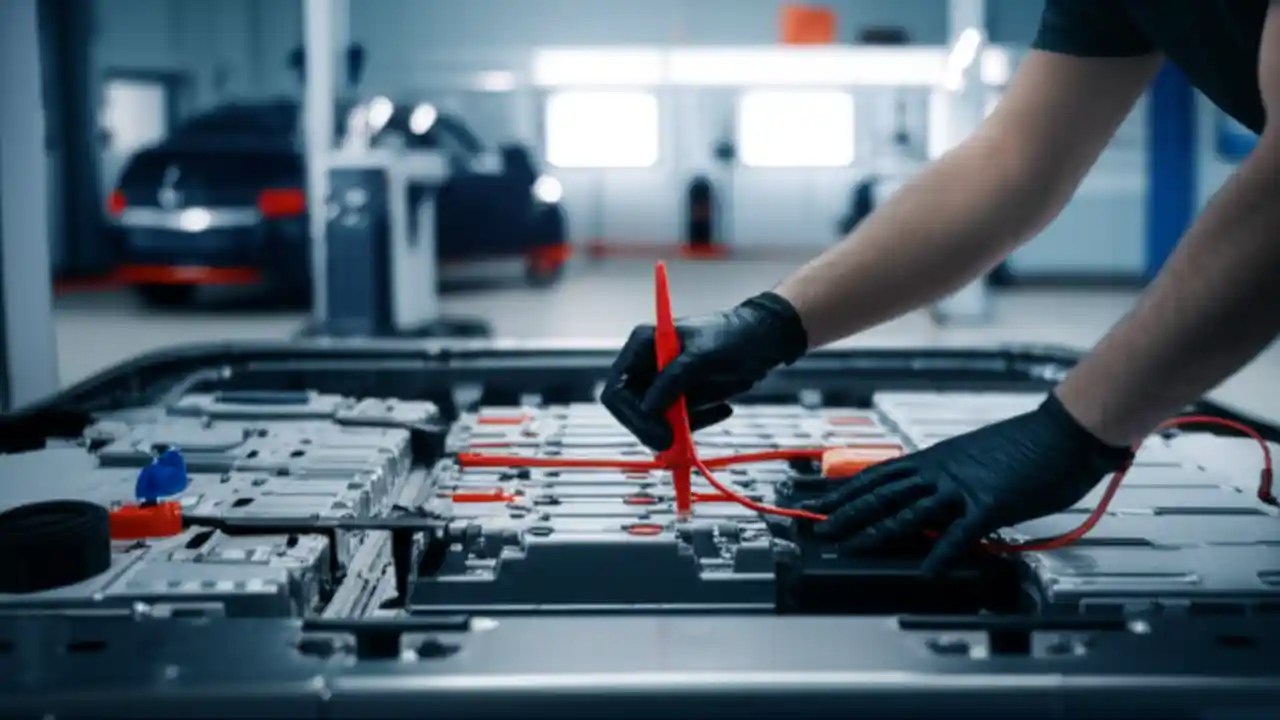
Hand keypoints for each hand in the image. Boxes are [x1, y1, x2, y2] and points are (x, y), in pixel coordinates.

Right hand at [601, 292, 808, 450]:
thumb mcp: (701, 356)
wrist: (763, 340)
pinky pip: (678, 423)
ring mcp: (664, 384)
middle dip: (655, 428)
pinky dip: (698, 424)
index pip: (618, 390)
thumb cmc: (731, 336)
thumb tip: (646, 409)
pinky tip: (723, 409)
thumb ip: (671, 381)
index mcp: (642, 347)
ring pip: (656, 422)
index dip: (633, 414)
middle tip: (677, 442)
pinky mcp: (681, 399)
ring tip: (717, 411)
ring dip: (682, 427)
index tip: (659, 432)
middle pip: (633, 411)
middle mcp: (647, 366)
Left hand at [799, 393, 1131, 575]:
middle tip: (818, 527)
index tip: (821, 501)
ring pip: (910, 511)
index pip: (880, 474)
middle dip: (847, 512)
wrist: (1063, 432)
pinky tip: (926, 570)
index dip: (847, 489)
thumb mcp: (973, 455)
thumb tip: (930, 493)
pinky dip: (941, 552)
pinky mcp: (990, 504)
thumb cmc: (1025, 444)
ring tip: (851, 547)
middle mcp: (941, 471)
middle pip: (883, 493)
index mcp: (936, 458)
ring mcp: (963, 487)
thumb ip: (948, 474)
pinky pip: (961, 533)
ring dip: (877, 531)